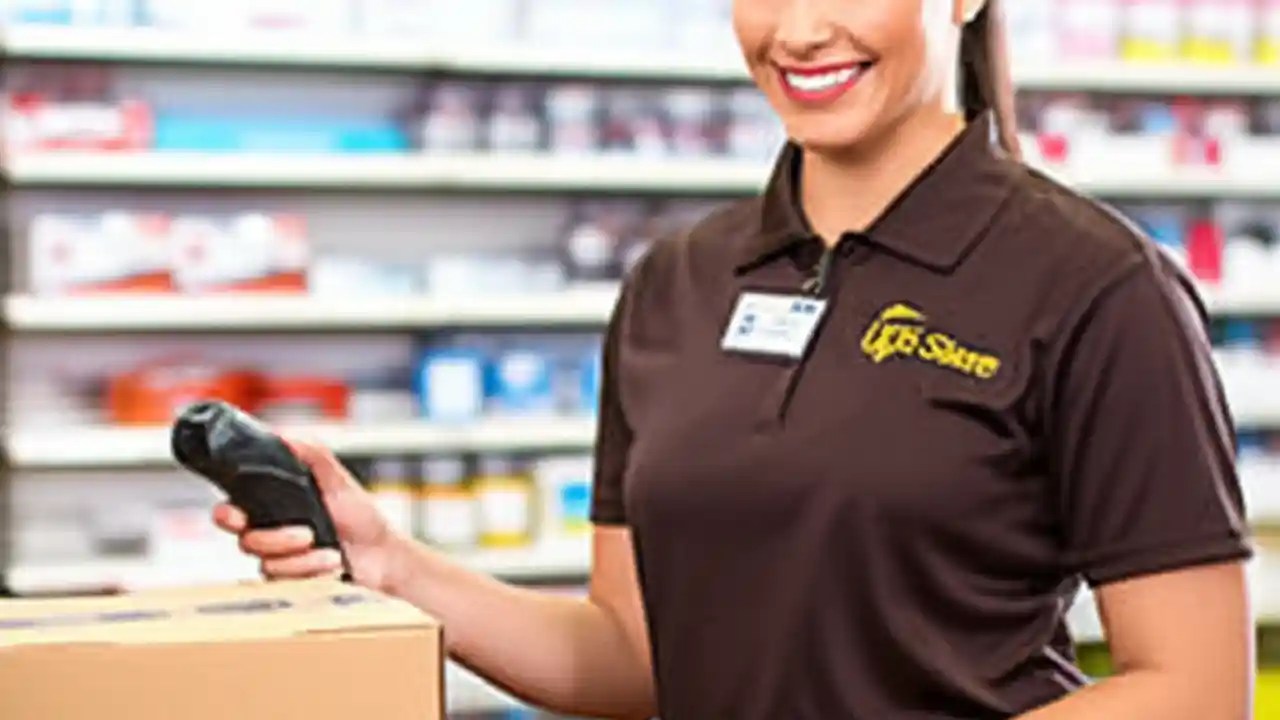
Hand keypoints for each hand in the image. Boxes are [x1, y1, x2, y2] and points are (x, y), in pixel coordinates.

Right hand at [212, 436, 399, 591]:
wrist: (382, 555)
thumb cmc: (362, 517)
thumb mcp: (340, 482)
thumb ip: (314, 457)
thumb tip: (285, 437)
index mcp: (275, 505)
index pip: (231, 511)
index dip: (227, 515)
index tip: (239, 516)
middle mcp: (271, 533)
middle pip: (245, 541)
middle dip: (276, 539)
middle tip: (306, 535)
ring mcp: (280, 559)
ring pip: (267, 565)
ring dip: (302, 560)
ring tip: (332, 552)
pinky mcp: (291, 582)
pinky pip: (284, 583)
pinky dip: (311, 573)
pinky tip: (331, 565)